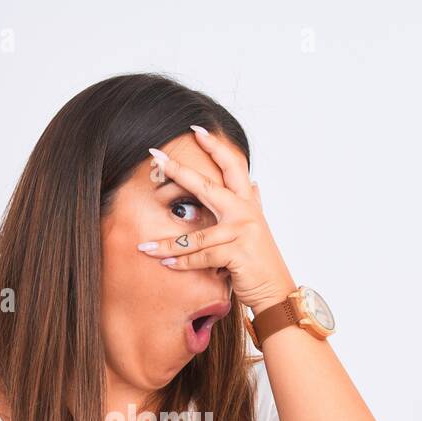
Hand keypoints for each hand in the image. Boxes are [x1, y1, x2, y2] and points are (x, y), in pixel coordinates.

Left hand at [137, 125, 295, 313]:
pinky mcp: (237, 253)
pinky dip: (182, 262)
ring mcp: (242, 231)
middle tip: (156, 157)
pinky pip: (202, 256)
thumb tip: (256, 183)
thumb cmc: (261, 261)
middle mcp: (246, 211)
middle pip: (207, 186)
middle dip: (179, 170)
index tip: (197, 129)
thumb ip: (254, 204)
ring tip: (145, 247)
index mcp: (248, 202)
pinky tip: (165, 264)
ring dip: (167, 244)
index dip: (216, 146)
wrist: (276, 290)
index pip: (233, 165)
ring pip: (196, 235)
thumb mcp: (257, 228)